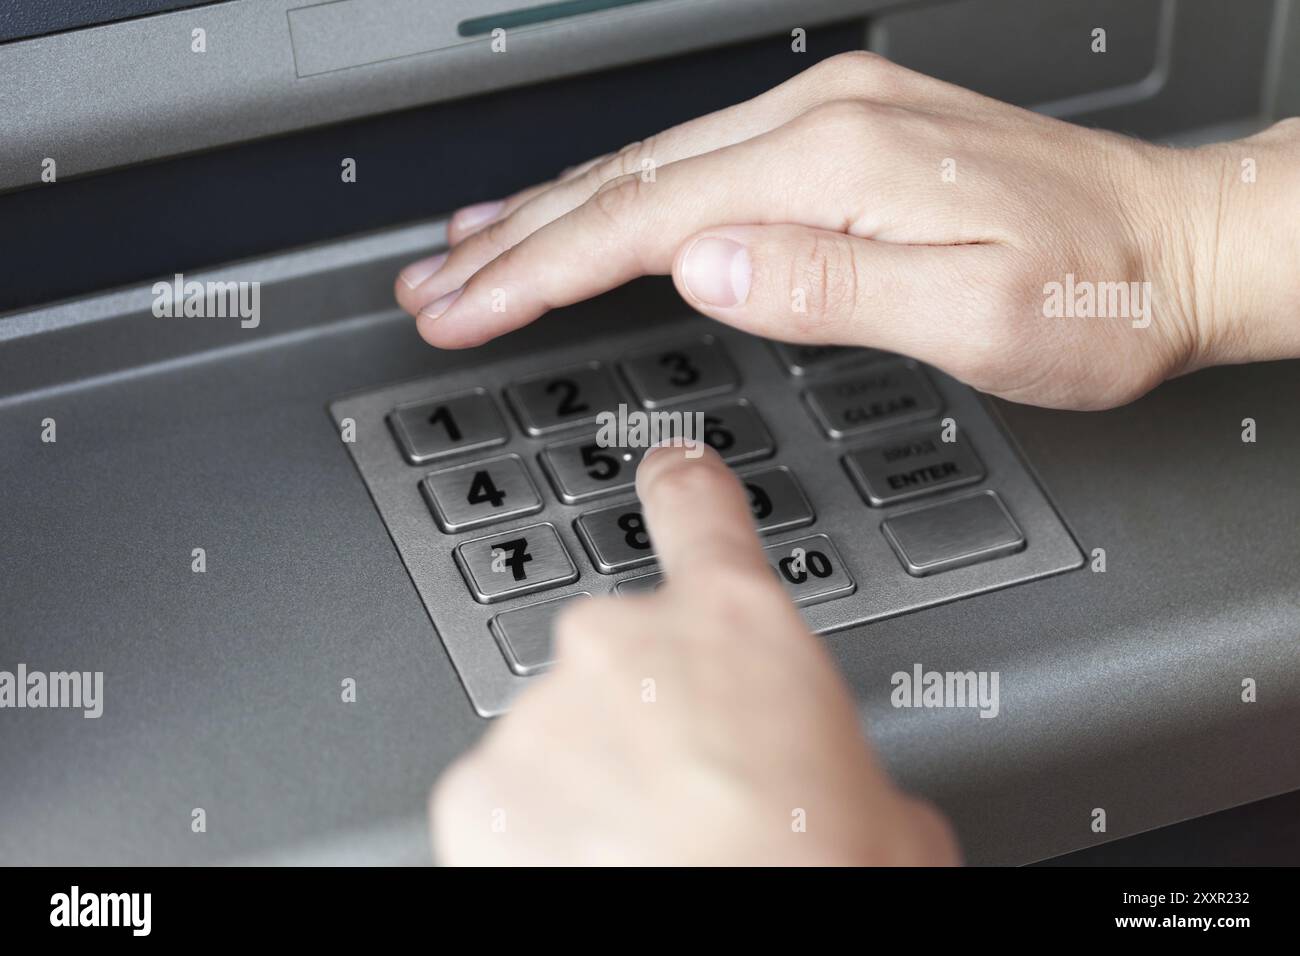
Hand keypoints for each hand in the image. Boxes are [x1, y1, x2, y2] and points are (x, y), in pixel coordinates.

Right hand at [396, 52, 1299, 410]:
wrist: (1172, 247)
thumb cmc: (1093, 297)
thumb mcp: (974, 317)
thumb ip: (827, 288)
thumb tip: (701, 267)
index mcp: (836, 166)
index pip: (642, 224)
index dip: (536, 271)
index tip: (461, 308)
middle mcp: (820, 122)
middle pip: (625, 184)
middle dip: (512, 241)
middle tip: (429, 283)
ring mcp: (828, 120)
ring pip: (651, 166)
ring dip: (550, 212)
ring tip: (471, 247)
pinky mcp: (842, 135)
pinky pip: (697, 161)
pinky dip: (623, 193)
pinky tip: (591, 205)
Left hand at [430, 443, 958, 865]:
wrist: (726, 943)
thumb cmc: (818, 875)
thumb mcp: (881, 799)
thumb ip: (832, 744)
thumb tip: (841, 789)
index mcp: (733, 625)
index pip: (696, 510)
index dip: (681, 484)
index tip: (668, 471)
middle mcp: (621, 643)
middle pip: (620, 652)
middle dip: (647, 708)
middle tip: (694, 788)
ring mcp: (542, 713)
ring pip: (559, 730)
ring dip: (594, 775)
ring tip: (651, 848)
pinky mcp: (480, 789)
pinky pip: (507, 795)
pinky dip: (538, 828)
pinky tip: (592, 866)